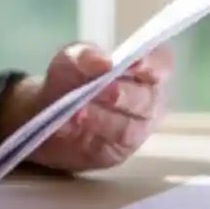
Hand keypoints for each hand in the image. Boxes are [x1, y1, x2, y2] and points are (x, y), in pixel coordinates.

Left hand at [21, 43, 173, 171]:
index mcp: (146, 69)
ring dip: (101, 118)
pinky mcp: (117, 153)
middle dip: (122, 94)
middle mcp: (149, 101)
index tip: (134, 64)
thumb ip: (84, 56)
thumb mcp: (70, 61)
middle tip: (100, 90)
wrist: (47, 116)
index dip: (153, 65)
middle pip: (145, 99)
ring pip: (127, 127)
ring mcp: (136, 130)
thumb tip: (104, 63)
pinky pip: (107, 146)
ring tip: (76, 112)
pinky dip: (86, 135)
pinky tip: (68, 126)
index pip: (162, 65)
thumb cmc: (71, 80)